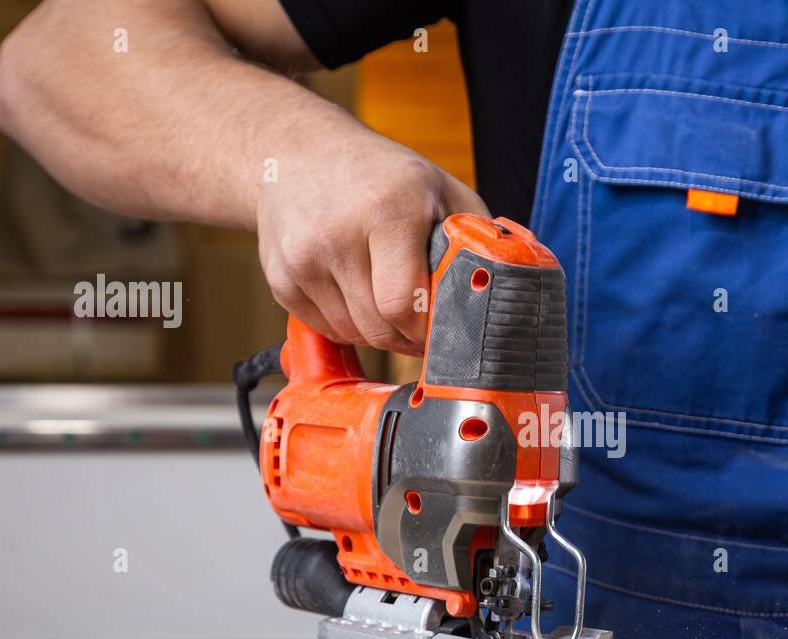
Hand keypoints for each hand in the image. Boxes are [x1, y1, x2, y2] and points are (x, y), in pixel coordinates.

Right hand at [256, 119, 489, 353]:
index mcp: (385, 212)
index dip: (426, 331)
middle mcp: (336, 235)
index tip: (443, 332)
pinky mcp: (279, 278)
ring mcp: (301, 259)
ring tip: (392, 306)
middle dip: (407, 338)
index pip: (402, 305)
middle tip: (424, 329)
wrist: (295, 153)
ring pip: (352, 333)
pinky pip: (324, 328)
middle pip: (378, 327)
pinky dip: (348, 325)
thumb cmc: (379, 174)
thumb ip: (476, 233)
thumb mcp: (439, 187)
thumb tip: (508, 280)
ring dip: (379, 333)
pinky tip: (358, 295)